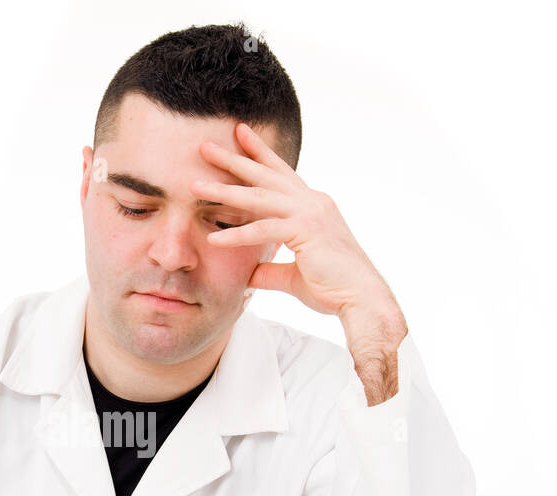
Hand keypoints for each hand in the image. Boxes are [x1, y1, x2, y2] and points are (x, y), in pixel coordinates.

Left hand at [192, 123, 408, 403]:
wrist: (362, 299)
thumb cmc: (333, 288)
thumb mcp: (293, 275)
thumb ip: (270, 270)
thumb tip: (250, 274)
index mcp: (313, 205)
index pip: (281, 174)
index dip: (259, 154)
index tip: (238, 135)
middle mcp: (313, 202)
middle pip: (265, 176)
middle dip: (234, 159)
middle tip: (204, 145)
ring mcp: (311, 213)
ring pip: (259, 198)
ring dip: (225, 191)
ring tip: (195, 186)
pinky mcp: (307, 231)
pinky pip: (264, 229)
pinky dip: (238, 234)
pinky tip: (214, 238)